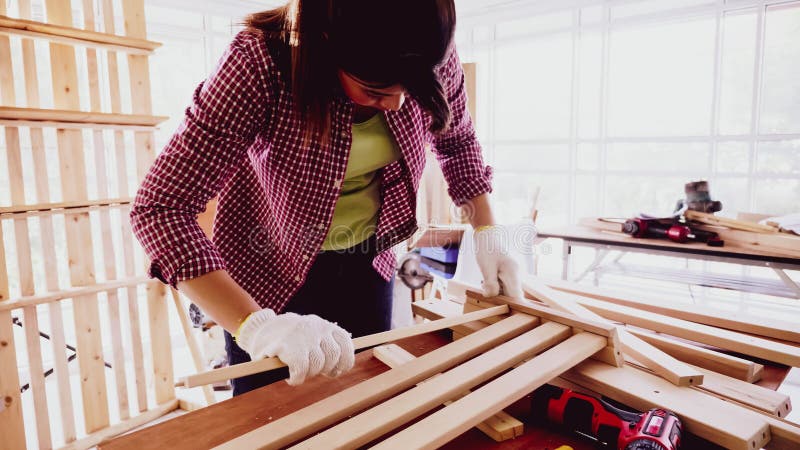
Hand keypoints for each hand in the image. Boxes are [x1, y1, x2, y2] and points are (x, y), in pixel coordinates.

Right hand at [235, 309, 354, 384]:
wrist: (261, 328)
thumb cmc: (290, 338)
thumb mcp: (312, 335)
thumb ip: (327, 346)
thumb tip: (341, 367)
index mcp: (324, 326)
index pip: (345, 343)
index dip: (344, 361)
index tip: (336, 370)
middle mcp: (316, 328)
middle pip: (333, 357)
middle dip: (325, 369)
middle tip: (312, 371)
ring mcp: (302, 336)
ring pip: (317, 365)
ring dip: (308, 374)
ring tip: (299, 372)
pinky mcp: (287, 346)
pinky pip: (300, 370)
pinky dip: (297, 378)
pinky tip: (291, 377)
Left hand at [473, 225, 522, 298]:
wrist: (487, 236)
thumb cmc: (487, 250)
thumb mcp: (486, 268)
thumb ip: (490, 283)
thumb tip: (492, 296)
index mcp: (513, 274)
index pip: (517, 297)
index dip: (512, 305)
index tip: (502, 308)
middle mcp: (516, 275)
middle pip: (511, 295)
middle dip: (499, 297)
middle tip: (486, 288)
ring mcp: (512, 274)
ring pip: (506, 291)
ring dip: (495, 291)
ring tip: (485, 280)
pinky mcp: (507, 274)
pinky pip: (502, 286)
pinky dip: (494, 286)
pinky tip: (486, 279)